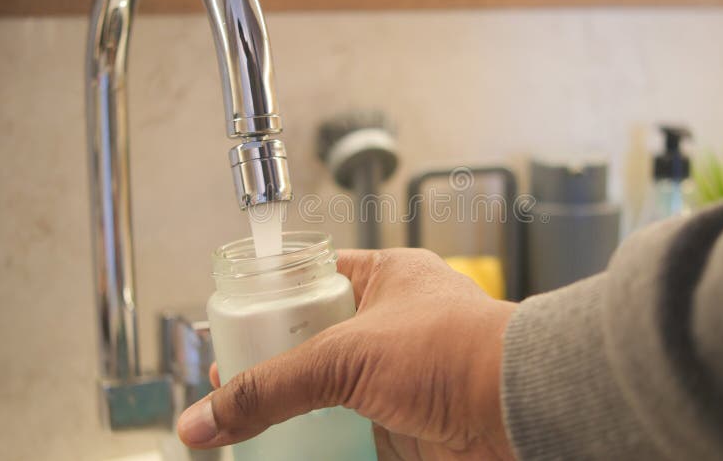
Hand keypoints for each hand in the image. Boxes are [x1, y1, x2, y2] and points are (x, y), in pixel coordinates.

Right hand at [178, 248, 516, 459]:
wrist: (517, 409)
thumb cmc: (457, 350)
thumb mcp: (346, 357)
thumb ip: (271, 387)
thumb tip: (205, 417)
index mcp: (385, 279)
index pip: (314, 278)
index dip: (274, 299)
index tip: (238, 323)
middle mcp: (393, 323)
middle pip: (317, 340)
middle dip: (276, 361)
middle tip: (231, 381)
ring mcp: (401, 373)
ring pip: (334, 387)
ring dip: (298, 404)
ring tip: (249, 418)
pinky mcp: (407, 417)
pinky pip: (352, 427)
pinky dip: (322, 439)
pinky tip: (291, 447)